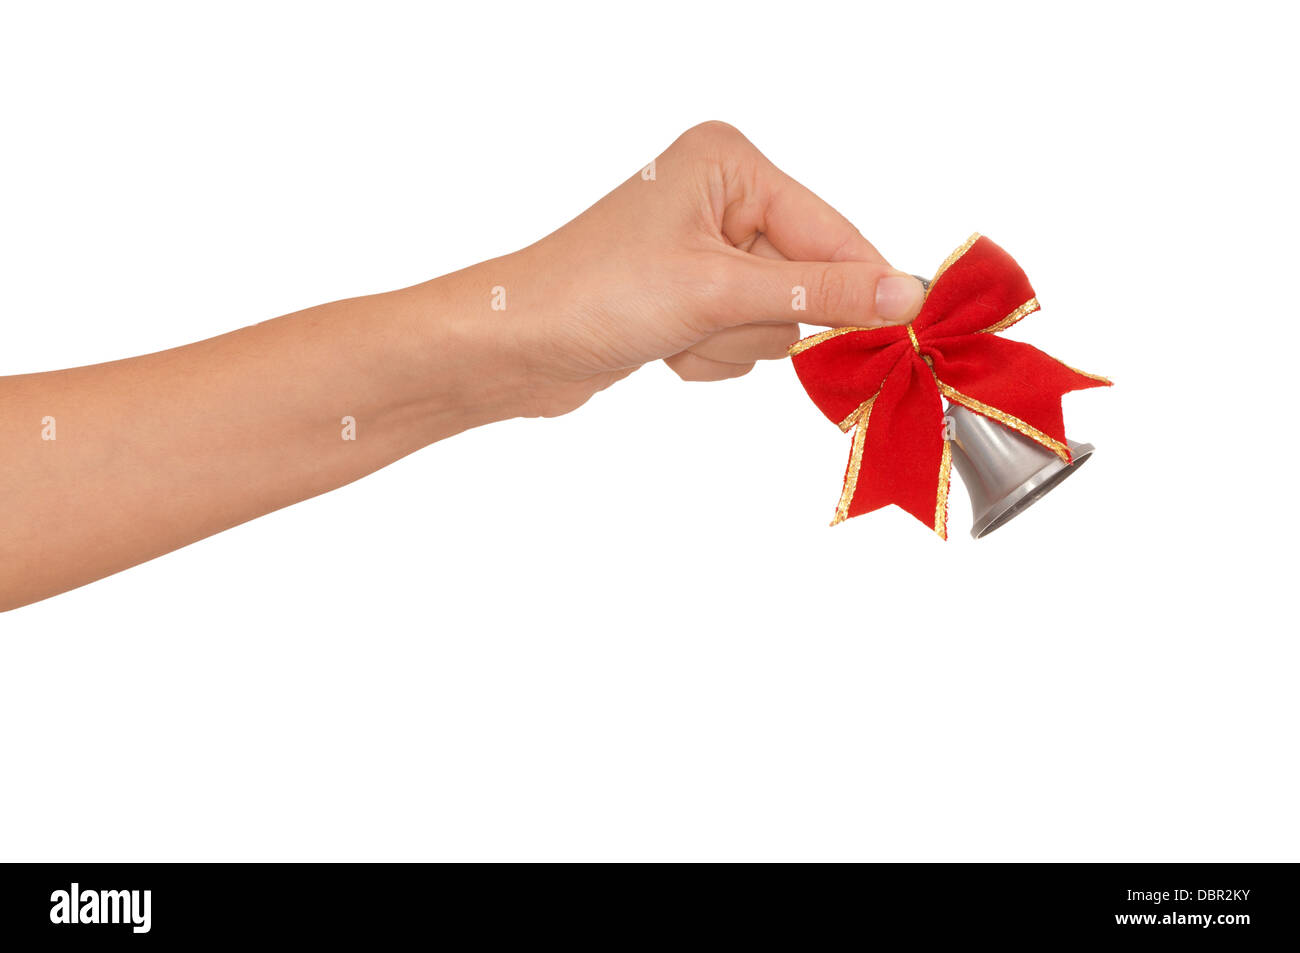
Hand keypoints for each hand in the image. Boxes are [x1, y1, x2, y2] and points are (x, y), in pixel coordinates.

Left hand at [489, 121, 925, 416]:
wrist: (514, 348)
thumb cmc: (594, 294)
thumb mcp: (716, 290)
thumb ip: (817, 292)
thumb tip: (905, 293)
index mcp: (729, 163)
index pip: (830, 230)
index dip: (861, 285)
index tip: (908, 328)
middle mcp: (721, 196)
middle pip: (805, 280)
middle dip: (756, 317)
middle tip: (709, 321)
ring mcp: (706, 249)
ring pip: (774, 320)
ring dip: (727, 343)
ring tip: (672, 332)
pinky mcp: (691, 297)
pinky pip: (740, 340)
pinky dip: (707, 356)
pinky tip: (662, 347)